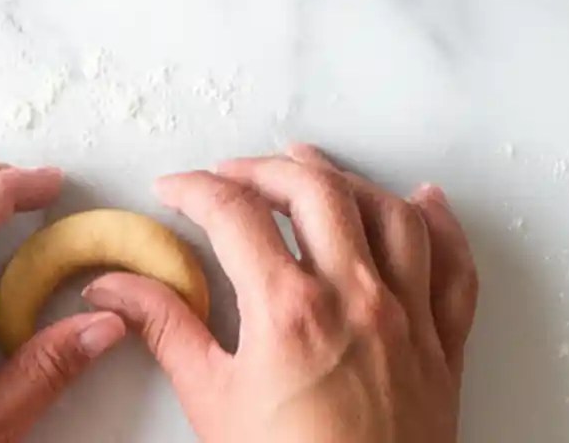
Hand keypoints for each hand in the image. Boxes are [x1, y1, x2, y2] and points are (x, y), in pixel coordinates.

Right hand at [83, 144, 478, 442]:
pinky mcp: (443, 346)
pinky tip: (424, 201)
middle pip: (315, 191)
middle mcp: (356, 298)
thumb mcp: (211, 400)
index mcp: (289, 310)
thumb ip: (164, 329)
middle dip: (266, 168)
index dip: (195, 189)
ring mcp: (408, 317)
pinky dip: (443, 226)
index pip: (234, 214)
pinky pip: (455, 268)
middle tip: (232, 174)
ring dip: (347, 179)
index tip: (174, 190)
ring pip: (390, 213)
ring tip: (311, 166)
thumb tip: (113, 287)